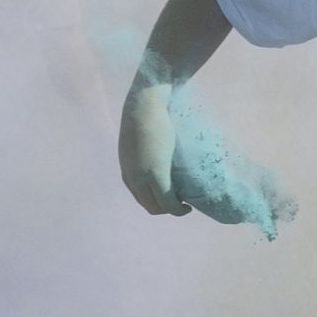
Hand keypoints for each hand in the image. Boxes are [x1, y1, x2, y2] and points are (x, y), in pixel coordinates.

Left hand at [118, 85, 187, 215]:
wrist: (144, 106)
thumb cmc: (145, 117)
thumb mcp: (140, 141)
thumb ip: (146, 153)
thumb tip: (161, 155)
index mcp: (128, 170)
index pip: (141, 198)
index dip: (158, 203)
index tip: (174, 198)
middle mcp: (132, 178)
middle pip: (149, 206)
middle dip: (166, 209)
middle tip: (184, 203)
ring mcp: (143, 177)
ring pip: (159, 207)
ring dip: (173, 210)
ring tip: (187, 205)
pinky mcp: (157, 173)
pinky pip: (168, 200)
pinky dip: (178, 208)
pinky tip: (188, 205)